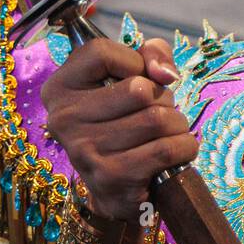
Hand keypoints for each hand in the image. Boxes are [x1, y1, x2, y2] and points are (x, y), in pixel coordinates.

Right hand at [40, 36, 195, 222]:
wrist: (115, 190)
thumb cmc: (125, 121)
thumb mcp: (131, 75)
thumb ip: (151, 53)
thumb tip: (165, 73)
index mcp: (60, 88)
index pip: (100, 52)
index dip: (134, 61)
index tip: (140, 78)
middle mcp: (64, 118)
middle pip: (138, 89)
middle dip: (163, 98)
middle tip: (157, 111)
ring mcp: (85, 149)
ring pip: (157, 119)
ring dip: (176, 124)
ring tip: (167, 132)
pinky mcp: (111, 177)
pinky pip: (167, 149)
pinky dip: (184, 146)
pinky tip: (176, 151)